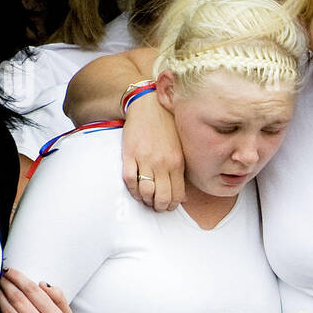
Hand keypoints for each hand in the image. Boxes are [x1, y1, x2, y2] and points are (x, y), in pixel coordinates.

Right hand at [122, 93, 184, 211]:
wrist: (148, 105)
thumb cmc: (166, 126)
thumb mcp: (180, 148)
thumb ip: (181, 171)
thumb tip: (182, 196)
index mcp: (177, 162)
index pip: (177, 195)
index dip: (172, 205)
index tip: (168, 206)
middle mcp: (162, 163)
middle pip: (161, 197)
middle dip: (159, 207)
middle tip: (156, 206)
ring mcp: (145, 159)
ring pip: (145, 192)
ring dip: (145, 200)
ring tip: (145, 199)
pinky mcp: (129, 154)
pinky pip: (129, 180)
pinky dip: (131, 189)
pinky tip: (135, 189)